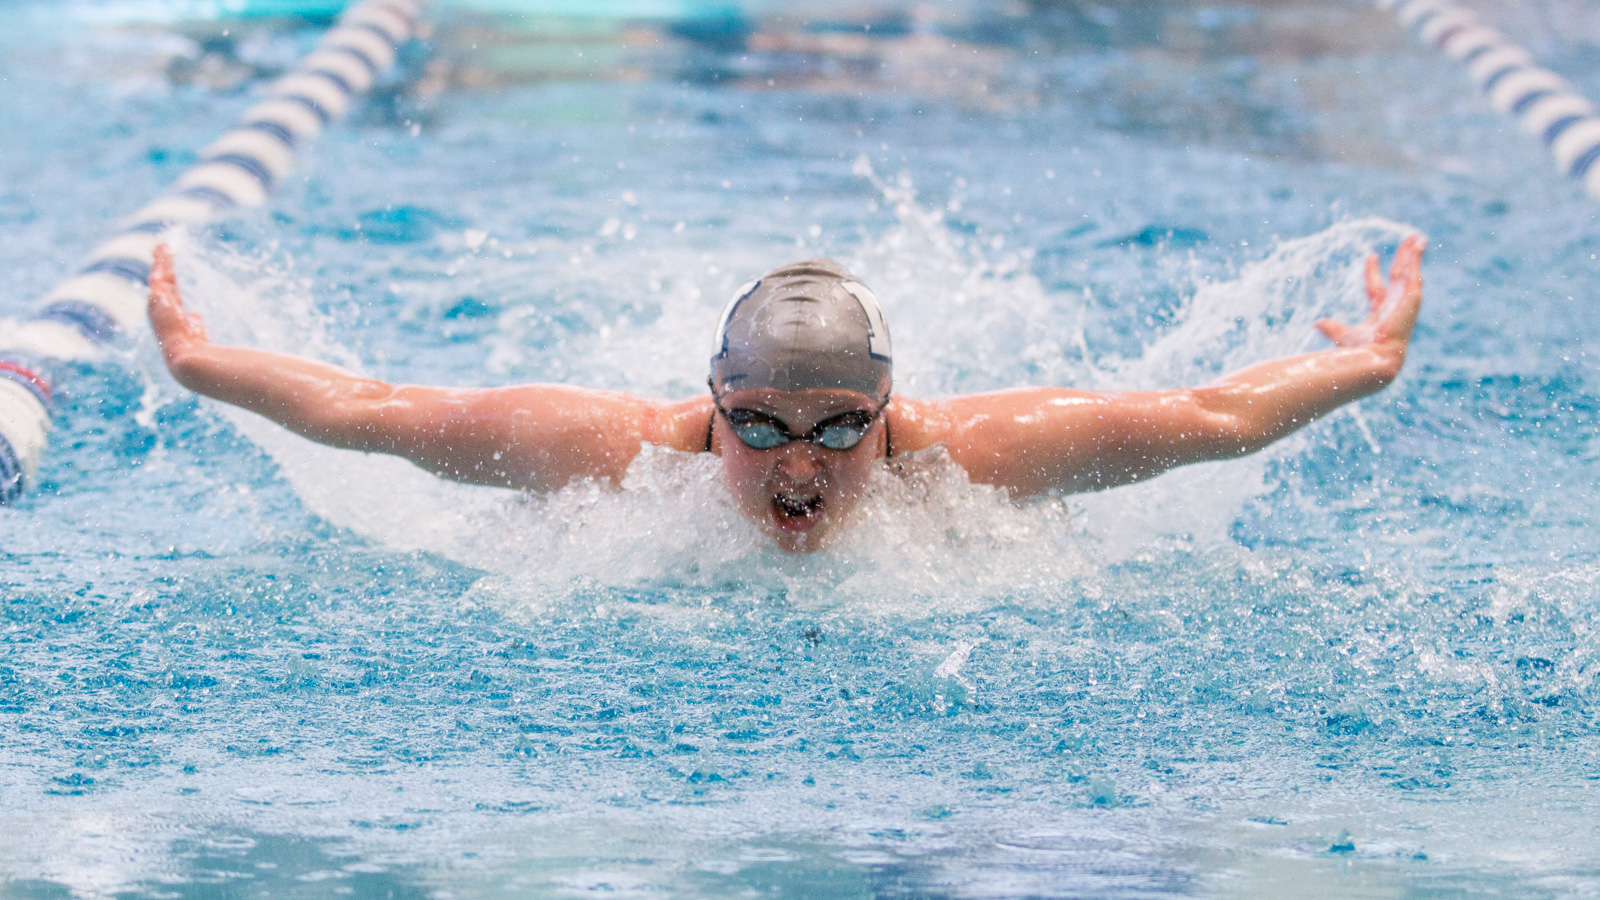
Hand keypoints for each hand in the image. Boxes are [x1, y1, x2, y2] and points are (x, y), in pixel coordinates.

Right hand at [148, 244, 208, 359]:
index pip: (172, 297)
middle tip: (162, 250)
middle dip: (163, 266)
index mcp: (172, 319)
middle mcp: (161, 311)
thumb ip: (196, 326)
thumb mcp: (197, 337)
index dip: (170, 284)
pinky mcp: (158, 298)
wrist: (187, 358)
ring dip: (161, 261)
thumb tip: (194, 315)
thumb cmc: (196, 355)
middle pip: (164, 283)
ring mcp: (157, 305)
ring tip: (163, 247)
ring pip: (160, 277)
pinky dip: (162, 261)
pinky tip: (163, 249)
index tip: (169, 274)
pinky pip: (160, 275)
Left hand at [1315, 233, 1426, 356]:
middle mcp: (1395, 307)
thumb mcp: (1343, 336)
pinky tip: (1418, 245)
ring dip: (1413, 256)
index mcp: (1380, 314)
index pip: (1377, 287)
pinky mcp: (1412, 298)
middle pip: (1398, 276)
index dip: (1373, 271)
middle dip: (1402, 259)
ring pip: (1410, 273)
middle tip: (1406, 243)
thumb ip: (1332, 328)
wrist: (1376, 358)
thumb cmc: (1361, 352)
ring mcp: (1405, 302)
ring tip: (1418, 238)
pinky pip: (1415, 273)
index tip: (1371, 256)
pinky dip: (1416, 259)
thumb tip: (1317, 323)